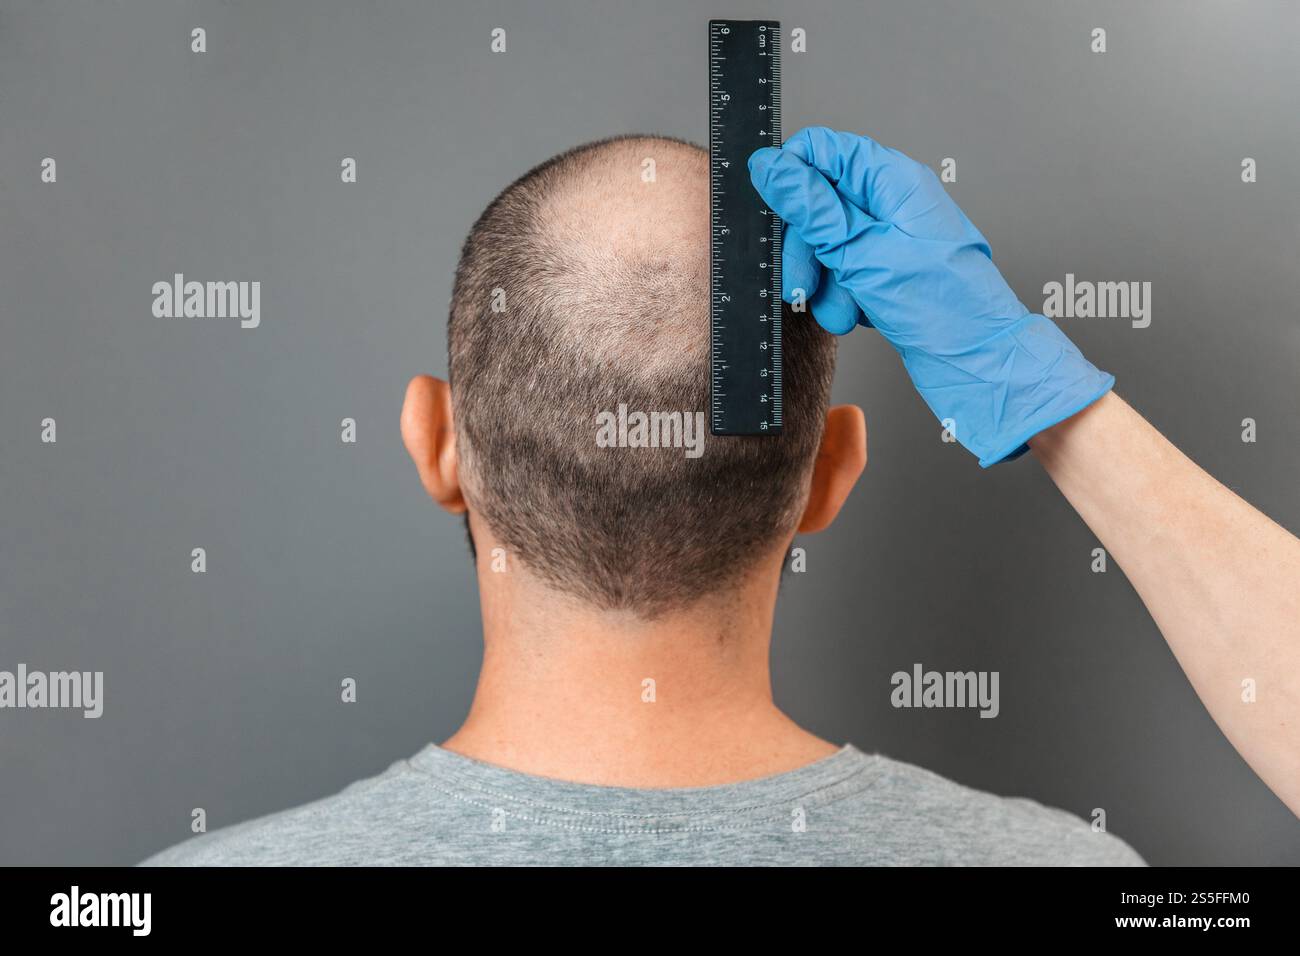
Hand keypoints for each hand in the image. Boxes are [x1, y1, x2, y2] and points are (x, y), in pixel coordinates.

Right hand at [749, 126, 1113, 466]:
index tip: (778, 216)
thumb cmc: (943, 306)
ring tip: (839, 310)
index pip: (822, 150)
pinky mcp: (886, 272)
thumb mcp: (861, 251)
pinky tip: (856, 316)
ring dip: (823, 282)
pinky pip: (843, 273)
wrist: (977, 362)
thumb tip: (771, 166)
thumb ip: (811, 209)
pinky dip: (840, 297)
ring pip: (826, 244)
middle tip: (802, 284)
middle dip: (805, 248)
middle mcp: (891, 203)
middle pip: (818, 204)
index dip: (792, 180)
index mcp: (892, 180)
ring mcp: (888, 239)